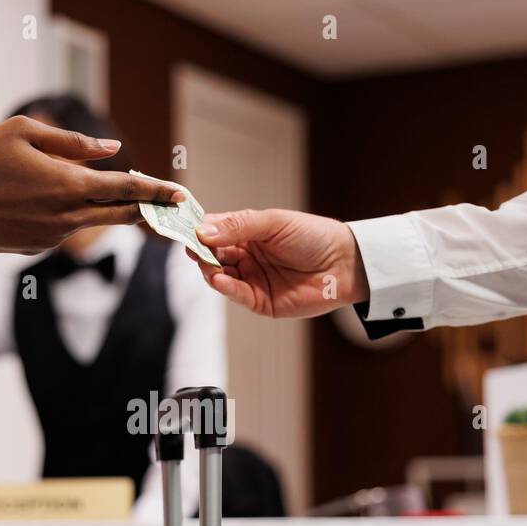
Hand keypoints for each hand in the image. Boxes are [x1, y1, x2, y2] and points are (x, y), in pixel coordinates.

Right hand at [0, 117, 183, 253]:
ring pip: (87, 220)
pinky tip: (33, 202)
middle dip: (147, 208)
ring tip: (99, 192)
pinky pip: (59, 230)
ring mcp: (50, 237)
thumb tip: (110, 149)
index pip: (127, 188)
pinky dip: (61, 216)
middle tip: (170, 205)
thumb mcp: (25, 132)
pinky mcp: (34, 248)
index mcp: (68, 185)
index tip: (181, 193)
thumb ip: (72, 143)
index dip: (157, 190)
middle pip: (120, 213)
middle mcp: (65, 216)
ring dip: (100, 208)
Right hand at [191, 208, 368, 318]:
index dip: (198, 230)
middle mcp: (245, 256)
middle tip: (192, 248)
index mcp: (247, 233)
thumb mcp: (274, 224)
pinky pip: (237, 295)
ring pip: (219, 276)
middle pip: (212, 254)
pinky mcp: (260, 301)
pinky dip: (225, 287)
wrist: (344, 264)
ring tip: (206, 264)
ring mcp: (251, 279)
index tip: (182, 228)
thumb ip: (238, 226)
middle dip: (200, 252)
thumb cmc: (313, 236)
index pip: (214, 230)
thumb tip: (203, 231)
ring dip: (209, 270)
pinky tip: (218, 279)